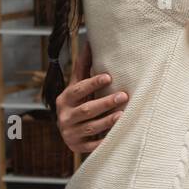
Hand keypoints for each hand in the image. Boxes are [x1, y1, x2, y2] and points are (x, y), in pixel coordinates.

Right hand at [55, 39, 127, 153]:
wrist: (70, 132)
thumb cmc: (79, 102)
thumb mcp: (77, 86)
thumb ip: (83, 67)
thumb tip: (90, 40)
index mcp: (65, 99)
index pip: (78, 89)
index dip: (92, 83)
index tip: (109, 76)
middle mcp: (65, 117)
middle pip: (86, 109)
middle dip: (105, 102)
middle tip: (124, 96)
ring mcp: (70, 133)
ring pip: (91, 128)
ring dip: (107, 121)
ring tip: (123, 115)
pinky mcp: (77, 147)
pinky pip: (92, 145)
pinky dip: (104, 141)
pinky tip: (118, 135)